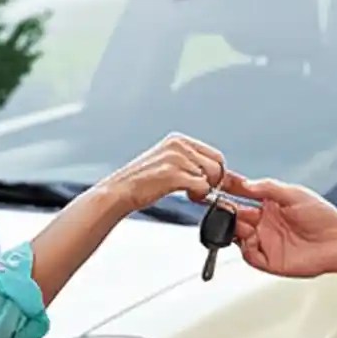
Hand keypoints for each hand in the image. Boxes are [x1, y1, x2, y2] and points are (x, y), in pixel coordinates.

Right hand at [99, 132, 225, 214]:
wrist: (119, 192)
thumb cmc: (141, 182)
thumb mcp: (167, 163)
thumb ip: (189, 164)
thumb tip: (213, 174)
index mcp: (178, 140)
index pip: (214, 154)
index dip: (217, 172)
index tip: (215, 185)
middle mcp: (178, 145)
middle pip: (217, 163)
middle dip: (215, 181)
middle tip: (204, 192)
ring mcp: (176, 159)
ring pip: (212, 176)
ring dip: (206, 189)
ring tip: (192, 194)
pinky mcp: (173, 174)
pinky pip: (202, 186)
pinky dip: (200, 196)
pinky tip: (188, 197)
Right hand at [222, 172, 336, 278]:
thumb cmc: (323, 217)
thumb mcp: (294, 194)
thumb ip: (268, 188)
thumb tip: (246, 184)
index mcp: (270, 205)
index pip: (243, 195)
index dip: (231, 189)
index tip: (219, 182)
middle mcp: (266, 223)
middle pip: (236, 216)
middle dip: (226, 210)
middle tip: (220, 205)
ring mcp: (266, 242)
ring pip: (238, 236)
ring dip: (233, 228)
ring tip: (237, 222)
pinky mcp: (270, 260)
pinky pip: (250, 255)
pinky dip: (245, 248)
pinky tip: (250, 239)